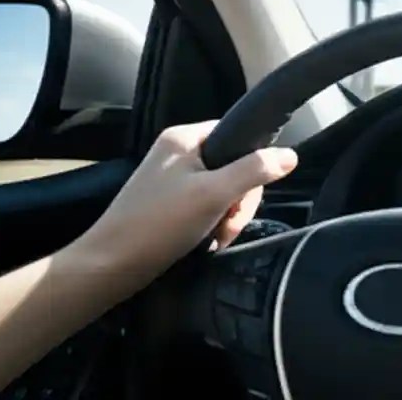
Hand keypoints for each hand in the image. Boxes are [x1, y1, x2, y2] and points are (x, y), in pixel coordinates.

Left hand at [74, 121, 297, 291]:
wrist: (109, 266)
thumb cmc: (159, 223)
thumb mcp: (214, 194)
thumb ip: (255, 171)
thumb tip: (291, 155)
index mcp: (184, 137)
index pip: (237, 135)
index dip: (252, 163)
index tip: (246, 194)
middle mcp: (178, 153)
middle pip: (234, 166)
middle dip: (239, 200)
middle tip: (228, 224)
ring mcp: (173, 180)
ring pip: (224, 190)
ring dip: (228, 217)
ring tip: (216, 238)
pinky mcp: (169, 204)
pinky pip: (208, 206)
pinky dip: (213, 224)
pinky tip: (208, 241)